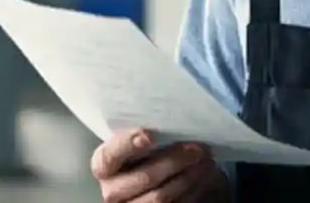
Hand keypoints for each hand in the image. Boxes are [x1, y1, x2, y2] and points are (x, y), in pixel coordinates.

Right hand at [90, 128, 229, 202]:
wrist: (164, 178)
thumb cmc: (150, 153)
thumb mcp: (141, 141)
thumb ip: (145, 133)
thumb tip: (170, 115)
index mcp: (104, 164)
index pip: (109, 155)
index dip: (127, 145)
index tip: (150, 134)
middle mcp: (112, 189)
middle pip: (143, 177)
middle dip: (173, 161)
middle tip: (196, 148)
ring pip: (161, 197)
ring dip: (188, 177)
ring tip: (205, 160)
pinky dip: (193, 190)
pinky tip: (204, 176)